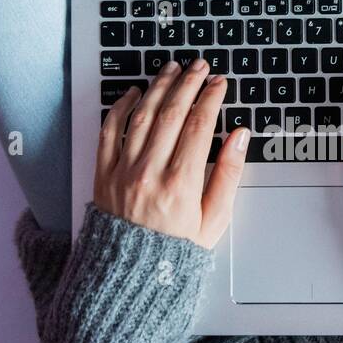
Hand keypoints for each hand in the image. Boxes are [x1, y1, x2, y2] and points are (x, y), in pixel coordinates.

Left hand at [93, 59, 249, 248]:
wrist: (130, 277)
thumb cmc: (175, 251)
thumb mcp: (215, 219)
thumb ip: (228, 174)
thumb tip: (239, 136)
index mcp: (181, 185)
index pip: (199, 125)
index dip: (211, 98)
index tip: (219, 83)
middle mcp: (150, 173)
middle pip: (171, 113)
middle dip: (188, 83)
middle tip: (199, 66)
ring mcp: (123, 172)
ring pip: (141, 116)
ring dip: (158, 87)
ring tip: (171, 69)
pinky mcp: (103, 174)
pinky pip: (108, 131)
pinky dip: (120, 107)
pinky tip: (133, 93)